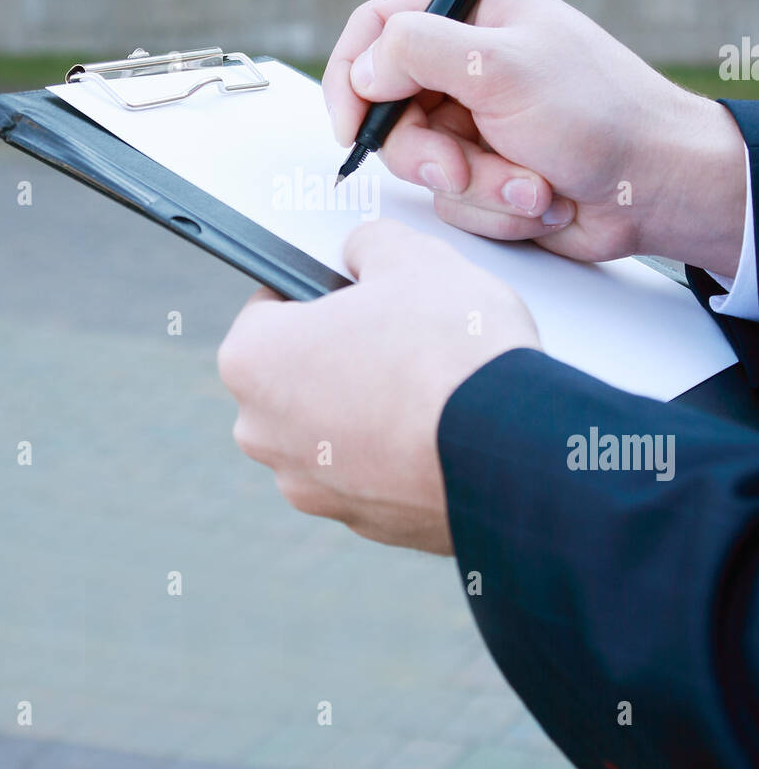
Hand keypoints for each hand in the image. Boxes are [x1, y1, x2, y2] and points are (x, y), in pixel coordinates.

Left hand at [218, 221, 538, 553]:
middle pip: (296, 374)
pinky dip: (397, 451)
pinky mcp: (364, 524)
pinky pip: (371, 472)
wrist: (514, 450)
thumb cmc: (450, 354)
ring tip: (428, 379)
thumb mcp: (412, 257)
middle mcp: (265, 433)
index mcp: (253, 361)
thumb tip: (364, 253)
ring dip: (367, 405)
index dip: (316, 289)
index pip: (266, 307)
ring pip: (331, 428)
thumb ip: (370, 244)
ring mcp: (312, 487)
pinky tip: (441, 426)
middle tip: (398, 330)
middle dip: (340, 351)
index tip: (349, 289)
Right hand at [323, 0, 745, 275]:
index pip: (376, 26)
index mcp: (475, 10)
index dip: (352, 77)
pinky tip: (541, 195)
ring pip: (422, 163)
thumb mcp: (503, 67)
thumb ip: (418, 52)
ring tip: (530, 183)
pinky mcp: (488, 169)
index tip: (351, 126)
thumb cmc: (604, 115)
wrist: (657, 189)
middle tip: (459, 169)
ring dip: (477, 185)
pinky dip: (495, 206)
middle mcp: (470, 62)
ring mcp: (477, 119)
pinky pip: (454, 198)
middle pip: (389, 108)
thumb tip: (363, 69)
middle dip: (428, 153)